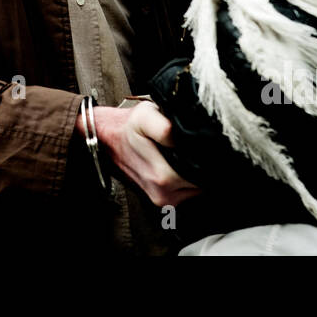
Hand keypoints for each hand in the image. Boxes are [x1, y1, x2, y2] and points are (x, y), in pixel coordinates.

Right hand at [81, 102, 201, 206]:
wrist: (107, 139)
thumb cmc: (127, 127)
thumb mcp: (145, 116)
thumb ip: (165, 128)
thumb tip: (187, 139)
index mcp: (164, 177)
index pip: (205, 174)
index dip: (209, 158)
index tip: (205, 143)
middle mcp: (163, 193)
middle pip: (201, 182)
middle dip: (202, 164)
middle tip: (194, 143)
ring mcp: (161, 199)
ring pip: (194, 188)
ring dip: (194, 171)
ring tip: (183, 152)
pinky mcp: (160, 199)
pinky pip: (185, 191)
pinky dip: (186, 177)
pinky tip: (177, 161)